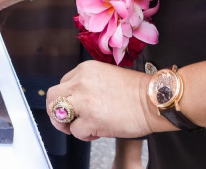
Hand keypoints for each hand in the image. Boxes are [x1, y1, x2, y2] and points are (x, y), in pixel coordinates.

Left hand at [45, 61, 164, 140]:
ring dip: (67, 124)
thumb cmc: (136, 91)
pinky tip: (97, 132)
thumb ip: (87, 84)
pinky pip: (75, 131)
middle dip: (56, 111)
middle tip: (67, 120)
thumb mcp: (105, 76)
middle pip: (52, 97)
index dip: (68, 98)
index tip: (77, 106)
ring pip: (57, 114)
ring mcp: (84, 101)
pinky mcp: (91, 119)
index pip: (63, 83)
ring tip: (81, 126)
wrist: (153, 100)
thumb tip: (75, 101)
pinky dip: (84, 135)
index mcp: (84, 69)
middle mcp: (80, 82)